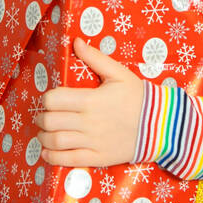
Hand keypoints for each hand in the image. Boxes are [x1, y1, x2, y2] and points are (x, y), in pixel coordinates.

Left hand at [35, 37, 144, 167]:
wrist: (161, 125)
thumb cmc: (138, 97)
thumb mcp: (119, 73)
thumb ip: (95, 58)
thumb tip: (76, 42)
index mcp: (90, 100)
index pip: (53, 100)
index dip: (46, 99)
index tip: (50, 100)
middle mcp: (88, 122)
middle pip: (50, 121)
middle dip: (42, 118)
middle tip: (43, 116)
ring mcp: (92, 142)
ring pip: (56, 141)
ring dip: (43, 137)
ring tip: (44, 132)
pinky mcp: (97, 158)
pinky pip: (68, 160)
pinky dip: (52, 157)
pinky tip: (48, 152)